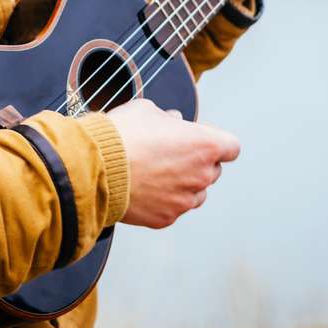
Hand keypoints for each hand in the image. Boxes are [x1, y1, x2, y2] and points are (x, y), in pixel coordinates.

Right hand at [106, 98, 240, 228]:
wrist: (96, 168)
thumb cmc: (123, 134)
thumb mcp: (148, 110)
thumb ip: (168, 118)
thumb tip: (173, 122)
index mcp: (205, 145)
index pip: (231, 147)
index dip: (215, 141)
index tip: (197, 139)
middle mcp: (202, 175)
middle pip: (213, 170)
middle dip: (197, 162)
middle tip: (169, 154)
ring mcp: (185, 200)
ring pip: (196, 193)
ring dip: (184, 184)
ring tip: (156, 173)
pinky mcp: (167, 217)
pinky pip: (173, 208)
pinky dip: (163, 200)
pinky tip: (143, 188)